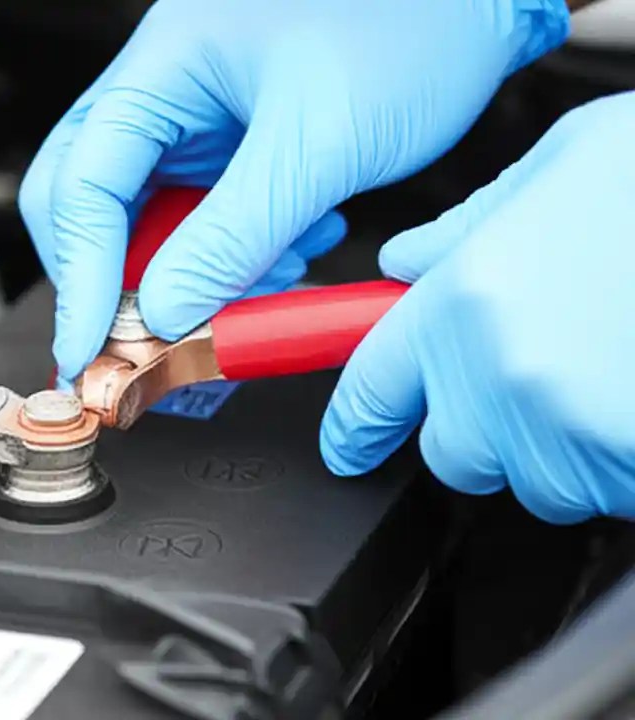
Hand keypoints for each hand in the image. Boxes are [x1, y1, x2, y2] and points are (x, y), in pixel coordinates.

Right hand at [19, 0, 569, 381]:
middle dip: (122, 281)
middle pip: (91, 204)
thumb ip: (233, 238)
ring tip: (269, 277)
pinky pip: (201, 218)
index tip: (89, 354)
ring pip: (149, 221)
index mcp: (162, 66)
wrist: (478, 1)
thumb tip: (164, 316)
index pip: (81, 184)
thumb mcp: (317, 146)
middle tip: (152, 343)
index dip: (80, 278)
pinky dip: (235, 253)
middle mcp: (162, 91)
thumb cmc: (408, 25)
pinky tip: (295, 242)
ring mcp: (194, 119)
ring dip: (193, 271)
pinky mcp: (231, 145)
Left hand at [320, 91, 634, 523]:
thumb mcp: (563, 164)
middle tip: (544, 371)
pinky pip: (611, 494)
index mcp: (465, 299)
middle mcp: (504, 376)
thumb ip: (469, 227)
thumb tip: (405, 261)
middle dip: (486, 428)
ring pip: (540, 484)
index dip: (353, 426)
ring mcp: (574, 432)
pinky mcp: (632, 465)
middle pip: (455, 455)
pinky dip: (621, 463)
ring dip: (564, 449)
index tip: (348, 445)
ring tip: (616, 371)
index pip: (370, 392)